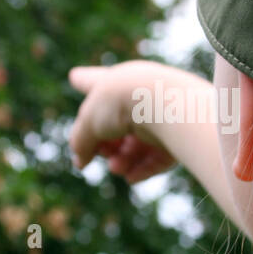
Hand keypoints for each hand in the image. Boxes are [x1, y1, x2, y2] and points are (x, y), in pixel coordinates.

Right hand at [68, 61, 178, 183]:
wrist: (166, 103)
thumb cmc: (123, 103)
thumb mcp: (89, 122)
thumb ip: (81, 141)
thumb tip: (81, 161)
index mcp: (115, 82)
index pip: (93, 82)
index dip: (82, 81)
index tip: (75, 76)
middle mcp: (139, 94)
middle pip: (117, 125)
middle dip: (106, 145)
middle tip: (101, 153)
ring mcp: (160, 114)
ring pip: (138, 144)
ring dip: (122, 160)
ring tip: (116, 167)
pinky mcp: (178, 134)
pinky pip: (158, 156)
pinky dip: (143, 168)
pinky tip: (131, 177)